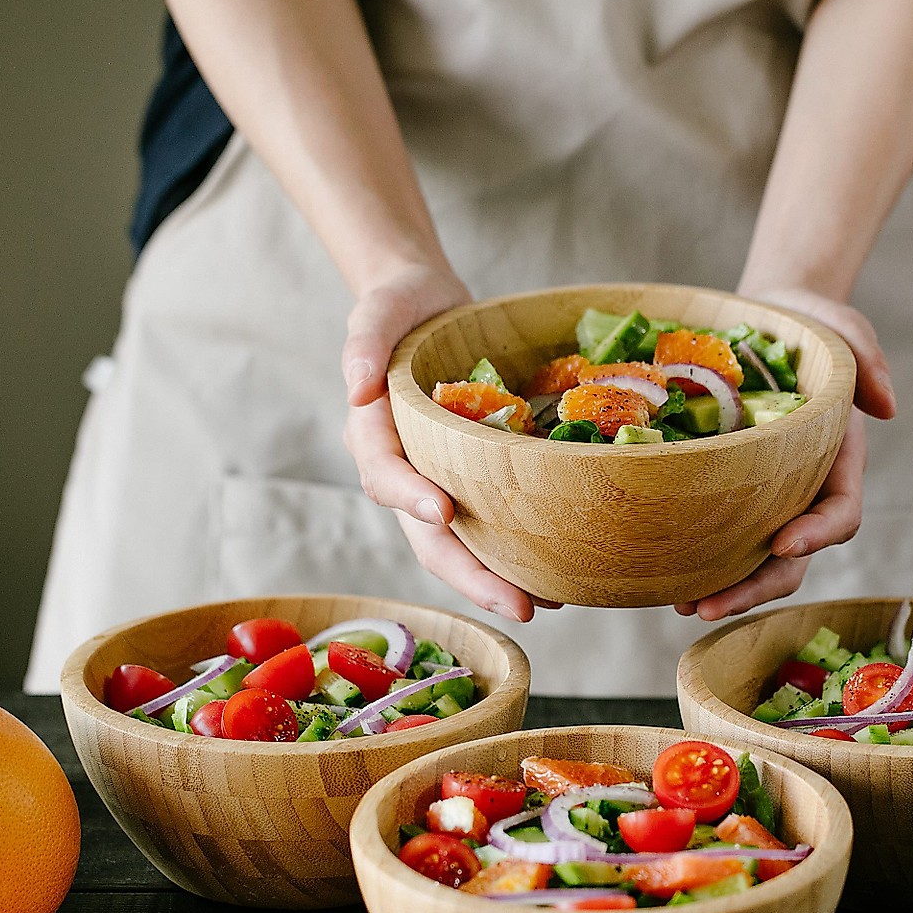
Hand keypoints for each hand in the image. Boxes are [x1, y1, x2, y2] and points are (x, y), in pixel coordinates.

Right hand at [341, 262, 555, 620]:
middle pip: (428, 537)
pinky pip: (489, 527)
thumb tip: (356, 388)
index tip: (443, 512)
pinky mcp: (470, 483)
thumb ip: (363, 340)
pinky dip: (517, 556)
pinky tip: (556, 576)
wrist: (426, 308)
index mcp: (374, 437)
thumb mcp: (379, 308)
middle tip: (519, 605)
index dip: (409, 497)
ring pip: (461, 547)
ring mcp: (437, 483)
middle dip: (471, 575)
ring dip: (499, 580)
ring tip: (548, 604)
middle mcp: (403, 473)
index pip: (384, 474)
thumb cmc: (400, 307)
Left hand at [674, 287, 895, 620]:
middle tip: (708, 605)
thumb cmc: (810, 327)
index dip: (817, 535)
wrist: (764, 322)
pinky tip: (665, 579)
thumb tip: (887, 406)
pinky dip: (697, 563)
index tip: (784, 543)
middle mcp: (804, 493)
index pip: (840, 514)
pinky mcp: (728, 496)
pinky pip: (719, 539)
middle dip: (754, 587)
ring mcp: (766, 500)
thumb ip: (868, 359)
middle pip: (791, 560)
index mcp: (838, 462)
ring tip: (683, 604)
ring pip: (753, 563)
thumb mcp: (844, 330)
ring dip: (722, 590)